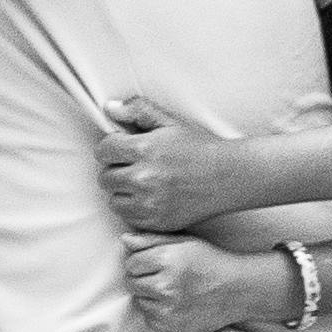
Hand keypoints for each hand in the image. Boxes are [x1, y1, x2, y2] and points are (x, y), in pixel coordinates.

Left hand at [96, 93, 247, 234]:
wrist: (228, 177)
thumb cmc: (200, 147)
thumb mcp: (170, 122)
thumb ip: (137, 111)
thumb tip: (109, 108)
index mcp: (144, 150)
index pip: (103, 150)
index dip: (113, 148)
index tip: (126, 148)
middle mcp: (143, 178)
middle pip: (105, 177)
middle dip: (117, 169)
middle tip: (137, 165)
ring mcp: (149, 204)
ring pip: (114, 200)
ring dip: (124, 192)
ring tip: (144, 182)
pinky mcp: (156, 222)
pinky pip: (129, 217)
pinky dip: (136, 209)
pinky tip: (152, 197)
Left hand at [124, 233, 280, 331]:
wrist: (238, 290)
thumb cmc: (210, 262)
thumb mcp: (184, 243)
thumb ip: (151, 240)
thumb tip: (125, 240)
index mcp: (167, 260)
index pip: (131, 263)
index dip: (141, 262)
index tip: (156, 263)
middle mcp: (165, 286)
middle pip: (131, 283)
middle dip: (143, 279)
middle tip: (165, 277)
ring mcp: (167, 309)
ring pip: (139, 301)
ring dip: (150, 297)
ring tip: (173, 290)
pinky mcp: (171, 327)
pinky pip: (150, 319)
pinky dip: (158, 313)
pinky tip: (176, 304)